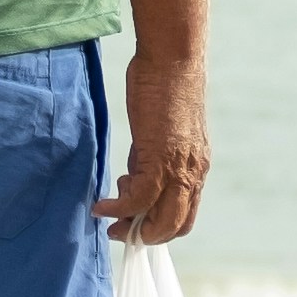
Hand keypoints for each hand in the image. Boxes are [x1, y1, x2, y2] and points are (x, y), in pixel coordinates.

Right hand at [103, 51, 207, 243]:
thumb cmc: (164, 87)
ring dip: (131, 227)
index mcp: (196, 168)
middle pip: (175, 226)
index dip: (160, 229)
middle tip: (118, 230)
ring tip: (108, 216)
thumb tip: (134, 175)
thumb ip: (151, 157)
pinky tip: (100, 204)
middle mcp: (193, 173)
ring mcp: (179, 168)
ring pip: (161, 220)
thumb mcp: (162, 132)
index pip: (185, 216)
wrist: (172, 60)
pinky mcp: (159, 159)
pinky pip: (138, 199)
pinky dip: (117, 208)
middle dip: (145, 236)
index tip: (134, 223)